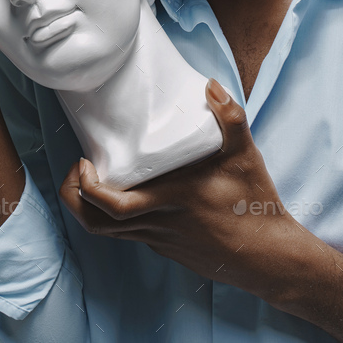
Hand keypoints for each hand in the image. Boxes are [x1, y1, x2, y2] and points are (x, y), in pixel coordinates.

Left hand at [60, 78, 300, 307]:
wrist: (268, 257)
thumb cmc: (255, 205)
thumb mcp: (245, 156)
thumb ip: (229, 119)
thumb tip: (211, 85)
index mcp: (171, 200)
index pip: (113, 206)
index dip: (87, 186)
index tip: (84, 160)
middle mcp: (158, 224)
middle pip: (96, 224)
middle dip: (74, 196)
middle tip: (78, 167)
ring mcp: (160, 240)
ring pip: (108, 233)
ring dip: (90, 207)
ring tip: (92, 178)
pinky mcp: (166, 248)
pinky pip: (130, 234)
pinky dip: (116, 216)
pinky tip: (128, 192)